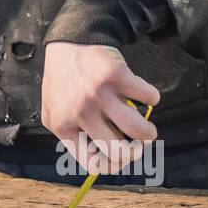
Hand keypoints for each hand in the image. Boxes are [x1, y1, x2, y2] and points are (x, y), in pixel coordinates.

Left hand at [41, 42, 158, 173]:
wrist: (70, 41)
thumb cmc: (64, 79)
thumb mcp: (55, 110)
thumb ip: (72, 134)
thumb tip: (104, 161)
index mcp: (63, 126)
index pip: (94, 164)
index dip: (114, 166)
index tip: (122, 157)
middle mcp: (79, 113)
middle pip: (120, 152)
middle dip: (136, 152)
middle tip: (139, 143)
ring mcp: (98, 94)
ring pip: (138, 130)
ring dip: (149, 133)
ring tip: (147, 128)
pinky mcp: (117, 76)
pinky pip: (148, 98)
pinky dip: (152, 98)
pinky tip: (144, 95)